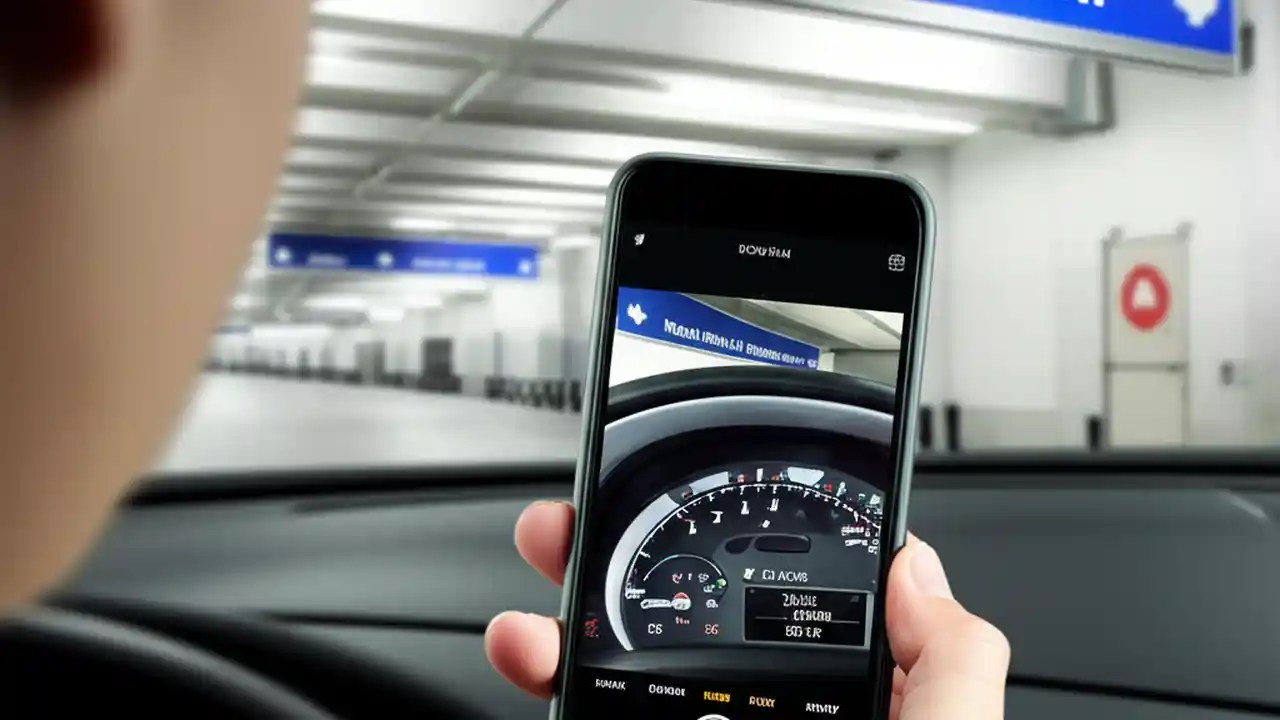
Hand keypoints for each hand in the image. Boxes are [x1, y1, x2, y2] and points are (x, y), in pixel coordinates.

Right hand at [486, 501, 1009, 718]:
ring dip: (559, 628)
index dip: (731, 546)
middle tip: (573, 528)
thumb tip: (918, 567)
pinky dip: (550, 688)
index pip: (780, 610)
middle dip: (614, 569)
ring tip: (532, 605)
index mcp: (836, 716)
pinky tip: (528, 659)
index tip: (688, 504)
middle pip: (678, 630)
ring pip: (616, 681)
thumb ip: (954, 663)